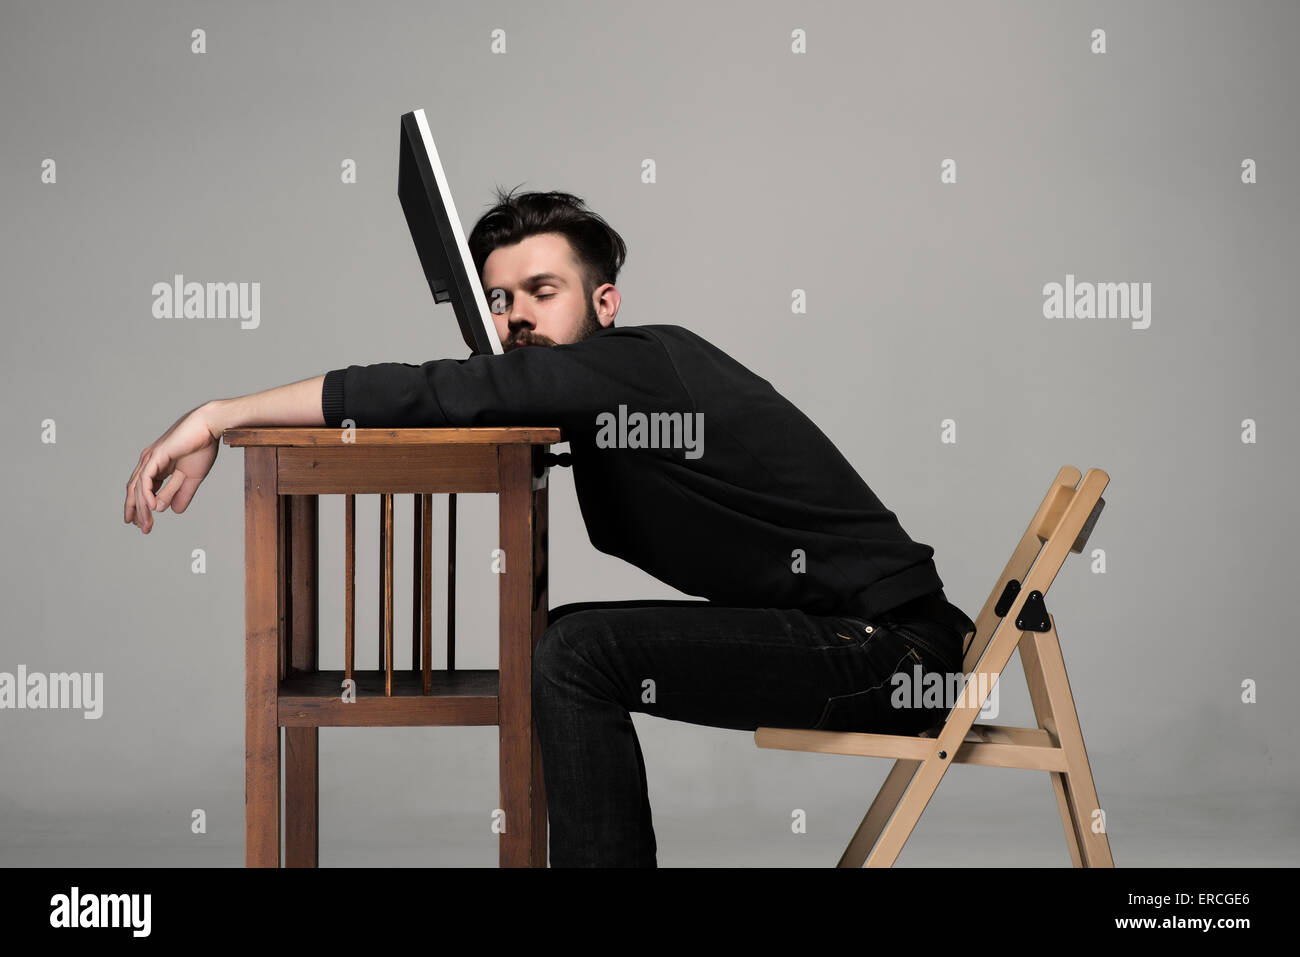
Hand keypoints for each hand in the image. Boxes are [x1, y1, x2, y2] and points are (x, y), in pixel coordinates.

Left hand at [124, 402, 223, 533]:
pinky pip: (146, 479)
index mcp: (156, 466)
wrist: (209, 427)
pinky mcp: (156, 455)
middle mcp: (149, 462)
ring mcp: (151, 458)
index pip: (143, 490)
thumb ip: (182, 493)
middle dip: (137, 511)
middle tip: (143, 529)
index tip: (143, 524)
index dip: (141, 507)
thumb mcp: (192, 477)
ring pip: (139, 487)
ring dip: (142, 507)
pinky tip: (152, 507)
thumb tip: (174, 511)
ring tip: (147, 523)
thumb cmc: (202, 447)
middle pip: (135, 490)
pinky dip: (146, 494)